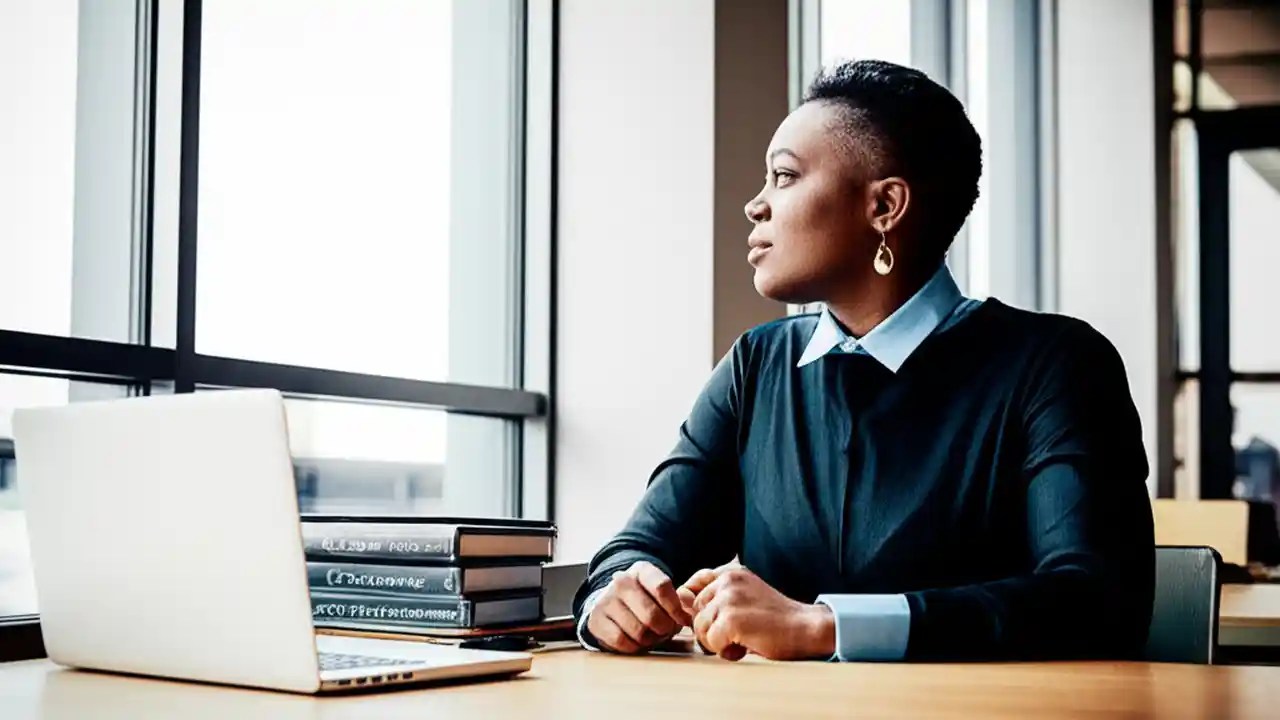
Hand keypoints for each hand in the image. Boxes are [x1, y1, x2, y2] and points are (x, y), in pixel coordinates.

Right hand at [586, 561, 692, 653]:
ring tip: (651, 635)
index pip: (662, 587)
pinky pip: (622, 642)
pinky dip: (634, 647)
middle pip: (652, 614)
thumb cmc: (645, 600)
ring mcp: (606, 600)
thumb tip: (689, 612)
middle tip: (665, 631)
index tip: (682, 620)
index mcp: (641, 570)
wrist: (611, 604)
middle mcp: (621, 581)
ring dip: (650, 639)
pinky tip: (636, 640)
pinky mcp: (596, 621)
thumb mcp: (661, 592)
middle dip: (664, 629)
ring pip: (638, 631)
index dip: (676, 609)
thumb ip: (679, 600)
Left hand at [688, 566, 834, 660]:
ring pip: (700, 628)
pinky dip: (725, 652)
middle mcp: (728, 581)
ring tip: (741, 641)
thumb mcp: (746, 597)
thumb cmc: (776, 619)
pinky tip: (744, 648)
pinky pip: (711, 642)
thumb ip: (718, 596)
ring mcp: (729, 599)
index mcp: (731, 573)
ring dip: (717, 642)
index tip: (709, 620)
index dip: (694, 606)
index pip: (693, 583)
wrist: (805, 628)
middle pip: (695, 611)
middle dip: (709, 628)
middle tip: (734, 636)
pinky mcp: (732, 620)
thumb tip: (682, 605)